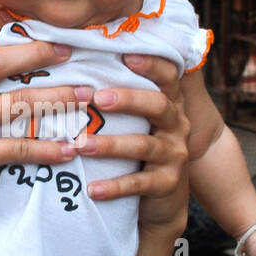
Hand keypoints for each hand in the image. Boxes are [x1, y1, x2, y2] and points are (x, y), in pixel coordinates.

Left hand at [75, 52, 190, 235]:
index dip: (151, 64)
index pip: (167, 76)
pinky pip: (140, 183)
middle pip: (158, 105)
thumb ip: (119, 96)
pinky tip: (92, 189)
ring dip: (110, 144)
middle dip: (127, 99)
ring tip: (80, 145)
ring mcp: (174, 154)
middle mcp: (176, 124)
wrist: (162, 200)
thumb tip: (79, 64)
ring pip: (144, 145)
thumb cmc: (137, 150)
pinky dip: (115, 186)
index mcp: (168, 103)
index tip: (125, 55)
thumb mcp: (137, 121)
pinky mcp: (168, 183)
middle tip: (96, 97)